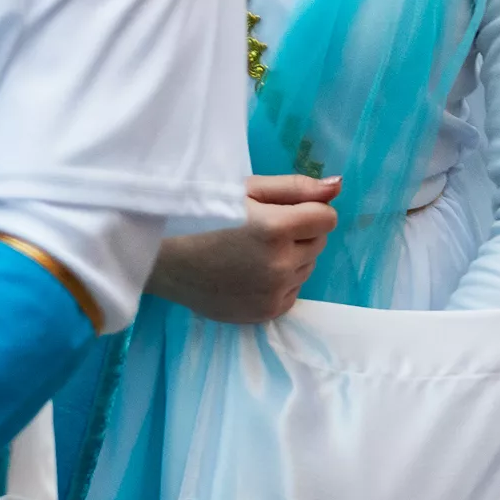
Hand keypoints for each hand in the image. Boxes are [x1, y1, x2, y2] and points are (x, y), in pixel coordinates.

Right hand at [148, 174, 341, 323]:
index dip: (307, 210)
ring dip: (291, 258)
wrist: (161, 257)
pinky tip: (250, 272)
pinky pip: (293, 292)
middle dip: (299, 233)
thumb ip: (296, 187)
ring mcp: (274, 293)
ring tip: (252, 251)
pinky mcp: (266, 313)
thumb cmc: (202, 213)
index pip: (326, 217)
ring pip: (307, 268)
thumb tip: (338, 186)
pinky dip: (280, 282)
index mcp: (276, 227)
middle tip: (260, 229)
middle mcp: (280, 264)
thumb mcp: (247, 189)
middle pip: (318, 242)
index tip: (282, 210)